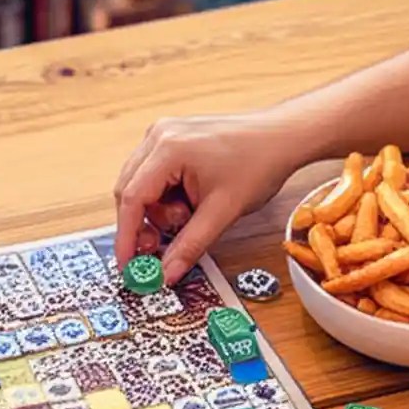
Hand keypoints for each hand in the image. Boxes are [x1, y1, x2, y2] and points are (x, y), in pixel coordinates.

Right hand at [114, 114, 313, 283]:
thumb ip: (190, 246)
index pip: (132, 198)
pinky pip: (153, 176)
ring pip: (140, 185)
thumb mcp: (223, 212)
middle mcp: (158, 136)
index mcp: (168, 148)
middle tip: (159, 248)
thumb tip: (166, 274)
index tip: (128, 263)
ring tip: (190, 217)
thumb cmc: (258, 163)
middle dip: (143, 224)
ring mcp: (163, 135)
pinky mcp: (172, 139)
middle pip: (130, 191)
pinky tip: (188, 205)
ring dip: (158, 211)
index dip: (127, 235)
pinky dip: (164, 197)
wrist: (282, 136)